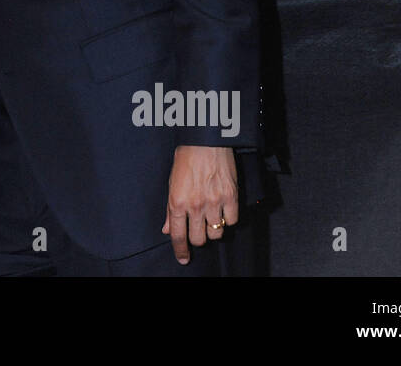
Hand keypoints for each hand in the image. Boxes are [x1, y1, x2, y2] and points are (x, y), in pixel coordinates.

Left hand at [162, 145, 238, 263]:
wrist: (205, 141)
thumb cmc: (186, 159)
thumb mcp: (172, 183)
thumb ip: (170, 209)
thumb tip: (168, 229)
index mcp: (178, 202)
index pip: (178, 235)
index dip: (180, 250)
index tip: (183, 258)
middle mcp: (196, 205)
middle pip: (199, 238)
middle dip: (197, 239)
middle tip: (198, 230)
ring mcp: (215, 202)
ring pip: (216, 233)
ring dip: (213, 229)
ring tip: (211, 218)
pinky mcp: (231, 196)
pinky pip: (232, 220)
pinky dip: (228, 219)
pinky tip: (224, 210)